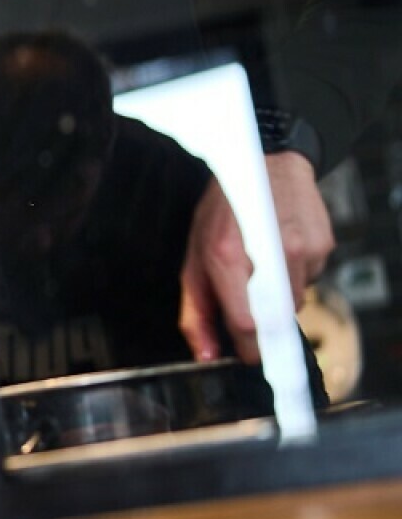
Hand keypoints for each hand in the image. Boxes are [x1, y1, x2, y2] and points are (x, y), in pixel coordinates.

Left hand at [179, 155, 333, 363]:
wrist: (267, 163)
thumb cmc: (224, 210)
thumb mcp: (195, 254)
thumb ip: (196, 310)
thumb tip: (206, 354)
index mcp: (226, 255)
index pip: (247, 323)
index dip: (247, 347)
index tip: (246, 352)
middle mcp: (268, 253)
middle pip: (274, 319)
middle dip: (261, 317)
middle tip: (250, 292)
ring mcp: (301, 249)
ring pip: (295, 301)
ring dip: (279, 293)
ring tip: (265, 262)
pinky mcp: (323, 245)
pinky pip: (313, 280)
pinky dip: (297, 274)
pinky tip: (284, 248)